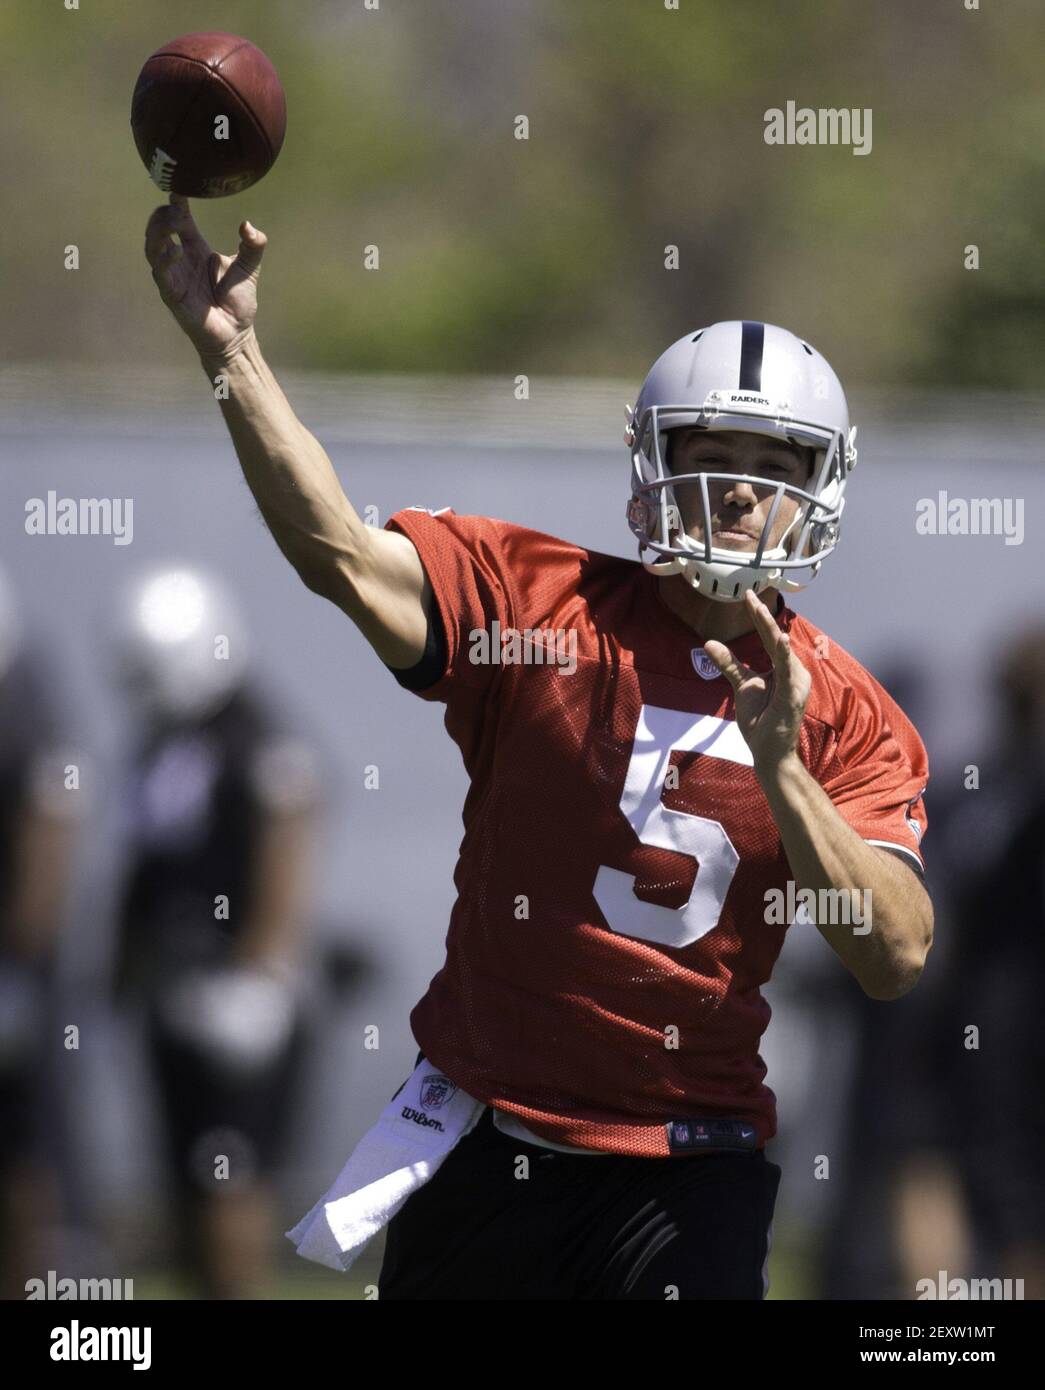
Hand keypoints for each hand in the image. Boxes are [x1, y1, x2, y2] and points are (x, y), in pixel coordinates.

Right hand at [144, 193, 265, 360]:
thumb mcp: (249, 268)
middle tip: (174, 204)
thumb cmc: (238, 303)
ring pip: (153, 247)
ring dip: (158, 231)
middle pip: (160, 229)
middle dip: (163, 215)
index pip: (180, 220)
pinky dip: (166, 259)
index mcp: (195, 249)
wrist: (236, 335)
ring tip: (171, 219)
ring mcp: (174, 277)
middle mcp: (181, 260)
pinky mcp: (172, 294)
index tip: (178, 188)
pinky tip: (176, 250)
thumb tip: (248, 226)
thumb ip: (253, 246)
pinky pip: (161, 273)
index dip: (176, 203)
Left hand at [703, 589, 810, 770]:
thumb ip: (729, 663)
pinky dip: (785, 657)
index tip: (747, 595)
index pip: (768, 637)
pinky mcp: (794, 698)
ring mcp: (796, 684)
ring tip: (762, 611)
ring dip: (772, 632)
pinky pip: (788, 674)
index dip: (758, 617)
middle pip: (775, 640)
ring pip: (782, 652)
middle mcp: (793, 672)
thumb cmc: (760, 720)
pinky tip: (782, 641)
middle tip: (749, 596)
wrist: (768, 753)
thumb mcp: (742, 685)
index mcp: (783, 667)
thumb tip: (708, 642)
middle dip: (763, 618)